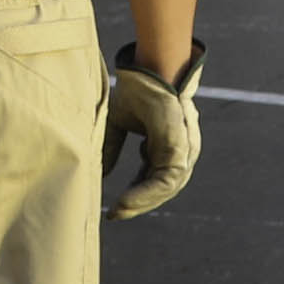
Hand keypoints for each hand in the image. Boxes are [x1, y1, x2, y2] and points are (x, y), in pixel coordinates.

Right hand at [102, 38, 204, 218]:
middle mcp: (179, 150)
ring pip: (166, 188)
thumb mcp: (117, 124)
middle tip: (115, 214)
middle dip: (138, 204)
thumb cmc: (136, 91)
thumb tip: (99, 173)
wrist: (148, 68)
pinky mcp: (182, 147)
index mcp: (165, 146)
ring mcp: (183, 149)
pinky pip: (167, 179)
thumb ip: (111, 148)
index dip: (135, 195)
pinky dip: (146, 192)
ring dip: (141, 202)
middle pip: (162, 188)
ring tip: (119, 210)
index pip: (153, 180)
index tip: (115, 208)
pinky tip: (127, 200)